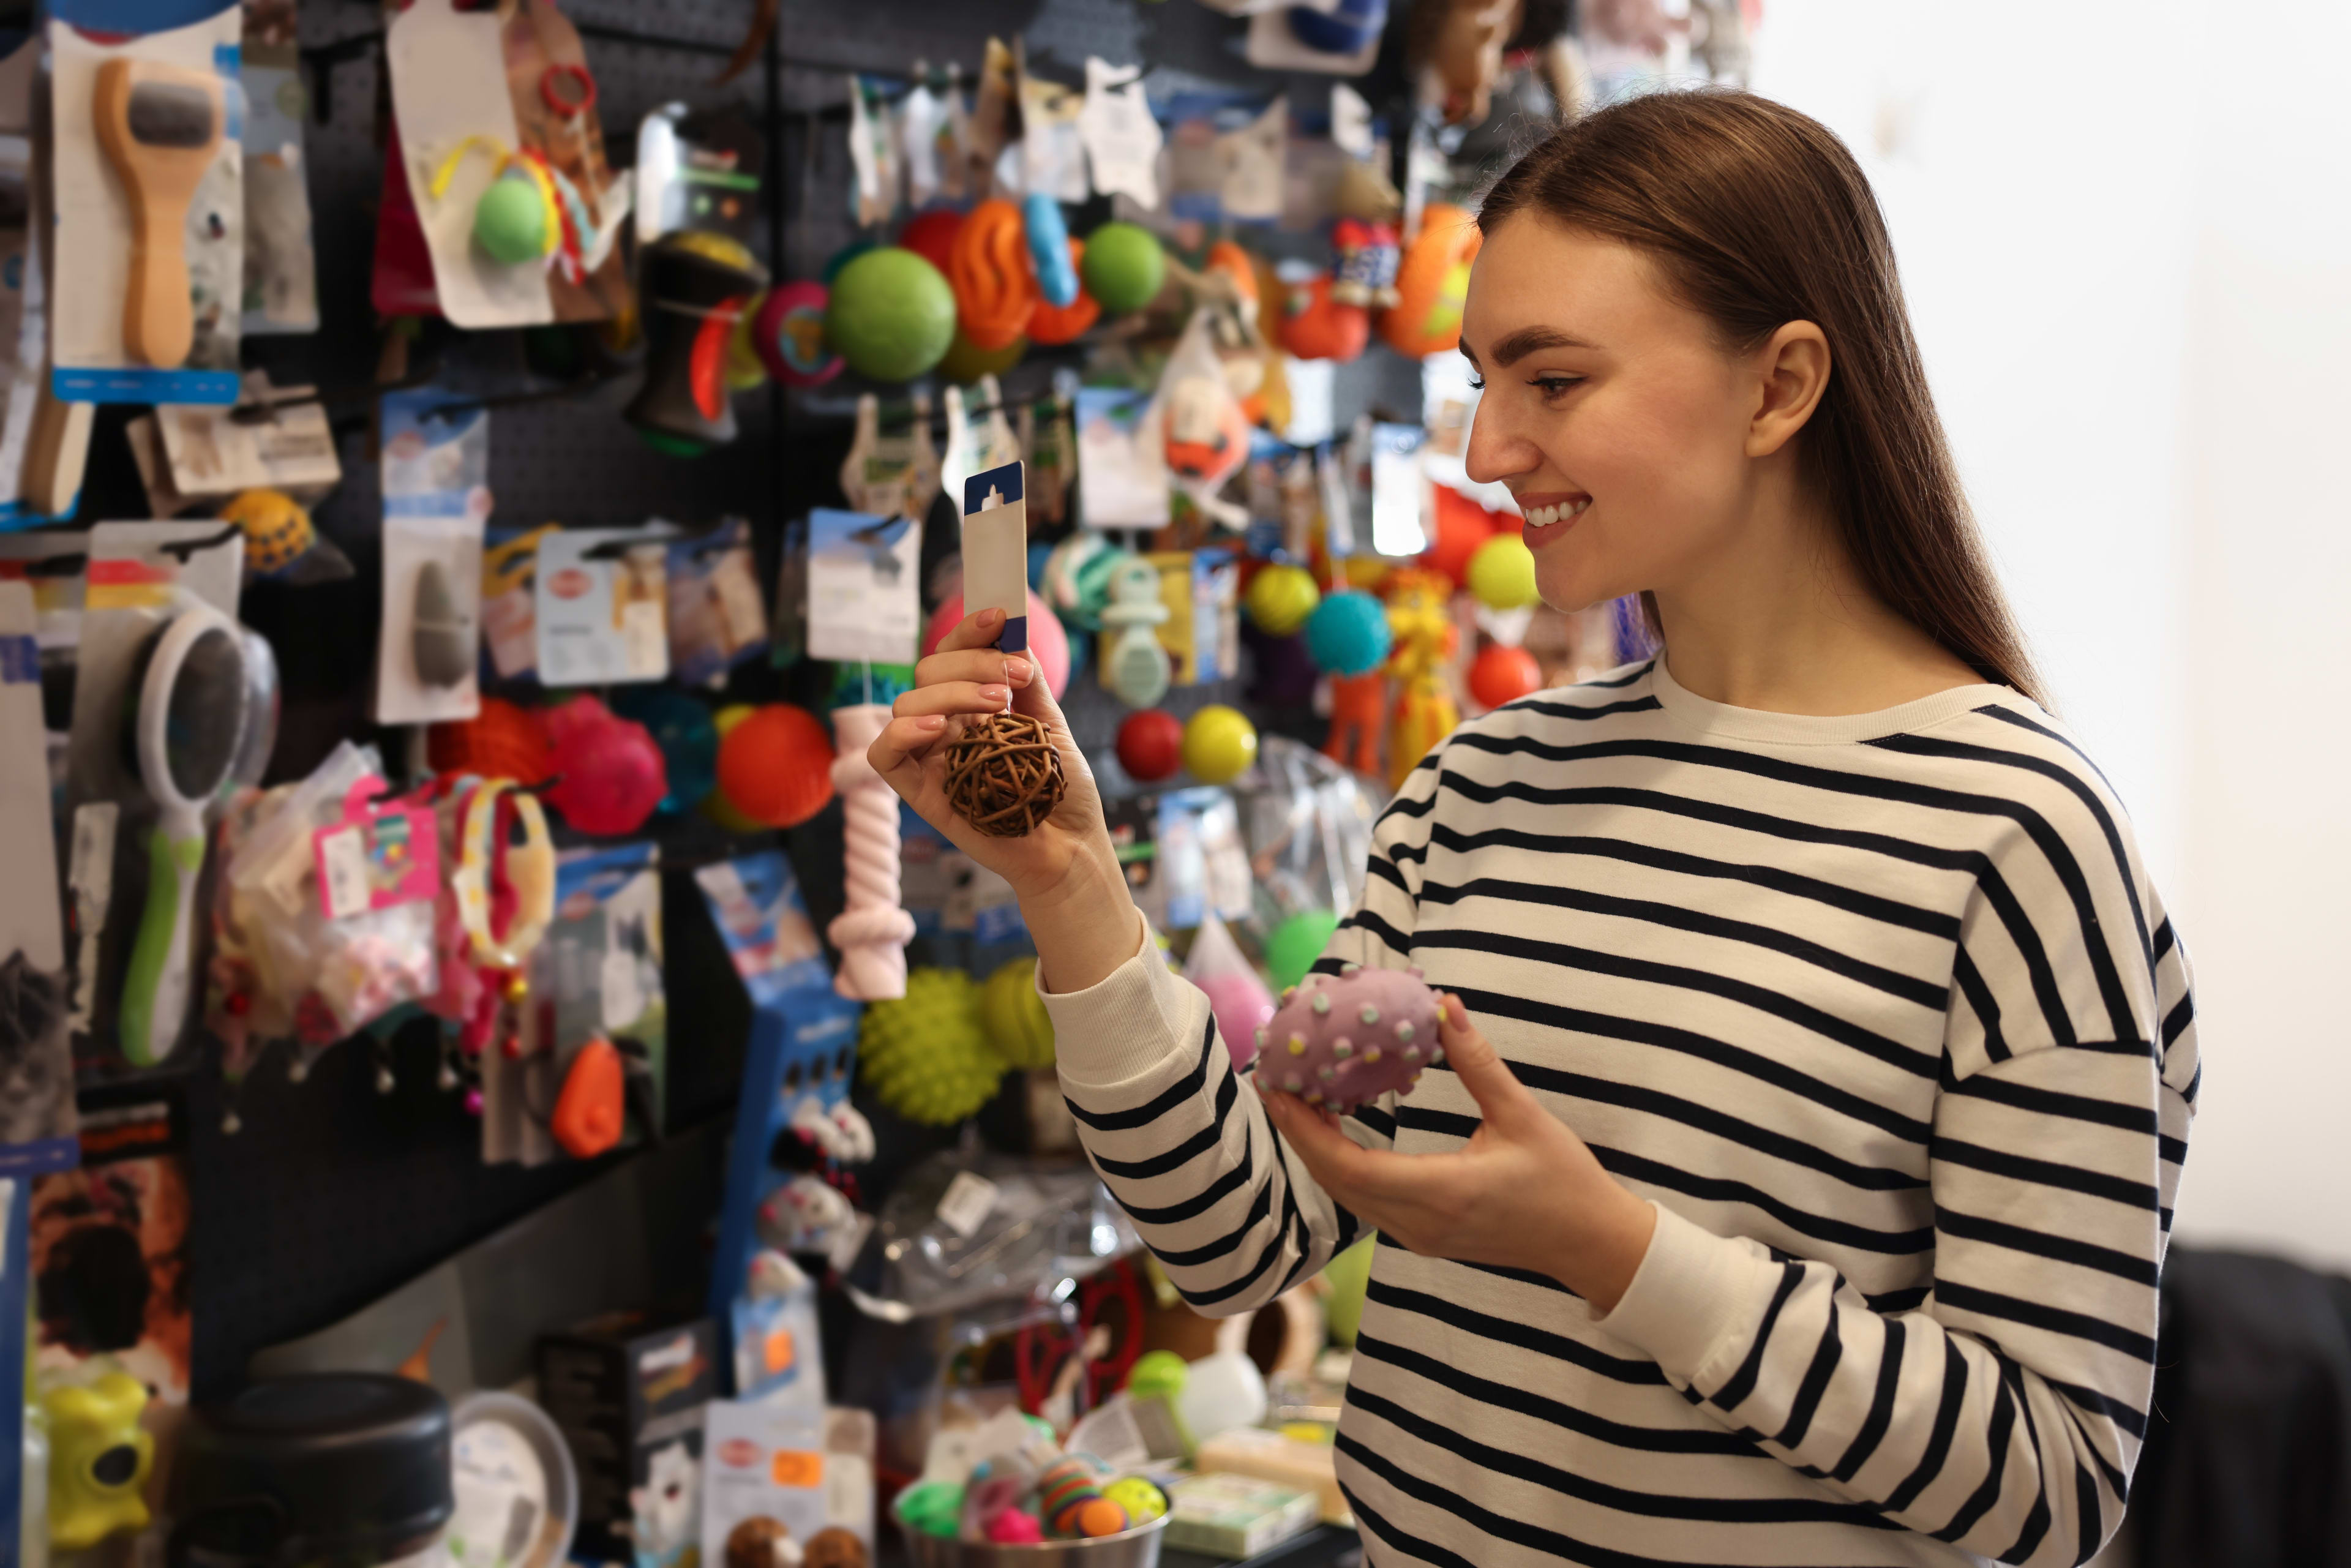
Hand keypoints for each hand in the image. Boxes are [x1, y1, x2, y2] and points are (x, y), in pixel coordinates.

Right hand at [868, 608, 1138, 991]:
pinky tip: (940, 730)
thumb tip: (1013, 632)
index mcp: (975, 706)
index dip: (969, 631)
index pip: (953, 655)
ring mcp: (931, 757)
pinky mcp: (919, 792)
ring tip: (999, 706)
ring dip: (950, 692)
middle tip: (1016, 678)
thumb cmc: (1061, 792)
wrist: (1071, 849)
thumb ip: (1028, 682)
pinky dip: (903, 732)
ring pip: (908, 703)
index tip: (1000, 614)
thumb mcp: (1052, 726)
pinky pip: (884, 753)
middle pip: (928, 672)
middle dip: (971, 662)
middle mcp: (947, 727)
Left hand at [1263, 994, 1657, 1312]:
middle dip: (1297, 1133)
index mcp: (1441, 1193)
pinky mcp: (1425, 1237)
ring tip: (1296, 1101)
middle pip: (1335, 1182)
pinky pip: (1367, 1202)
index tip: (1277, 1089)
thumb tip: (1445, 1005)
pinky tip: (1336, 1131)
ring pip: (1347, 1195)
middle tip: (1273, 1083)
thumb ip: (1478, 1061)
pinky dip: (1342, 1166)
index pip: (1348, 1167)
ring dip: (1317, 1149)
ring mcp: (1419, 1237)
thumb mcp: (1523, 1114)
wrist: (1591, 1245)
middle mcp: (1419, 1223)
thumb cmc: (1564, 1180)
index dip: (1304, 1129)